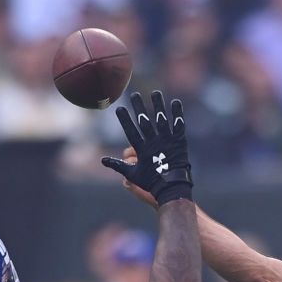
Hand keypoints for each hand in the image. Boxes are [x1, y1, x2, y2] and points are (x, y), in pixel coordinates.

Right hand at [102, 91, 191, 205]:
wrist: (172, 188)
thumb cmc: (151, 182)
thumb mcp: (132, 175)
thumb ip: (118, 165)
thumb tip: (102, 160)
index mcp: (142, 149)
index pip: (131, 131)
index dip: (124, 119)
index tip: (119, 108)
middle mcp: (154, 142)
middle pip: (144, 121)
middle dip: (139, 107)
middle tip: (134, 95)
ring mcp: (167, 141)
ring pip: (161, 119)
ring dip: (158, 105)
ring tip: (155, 93)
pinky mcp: (179, 142)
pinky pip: (178, 125)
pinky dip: (177, 114)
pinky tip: (175, 102)